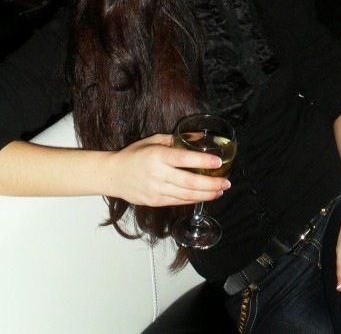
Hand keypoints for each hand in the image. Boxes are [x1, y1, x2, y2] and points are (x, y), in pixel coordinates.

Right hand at [104, 134, 230, 206]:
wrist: (114, 175)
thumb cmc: (134, 154)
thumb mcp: (153, 140)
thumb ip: (175, 140)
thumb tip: (199, 138)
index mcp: (157, 156)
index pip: (184, 159)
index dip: (203, 162)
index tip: (218, 162)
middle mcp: (157, 174)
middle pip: (190, 183)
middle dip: (211, 184)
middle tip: (226, 182)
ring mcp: (156, 190)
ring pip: (187, 196)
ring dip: (207, 194)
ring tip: (220, 190)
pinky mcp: (155, 202)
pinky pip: (178, 202)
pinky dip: (194, 200)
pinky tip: (205, 196)